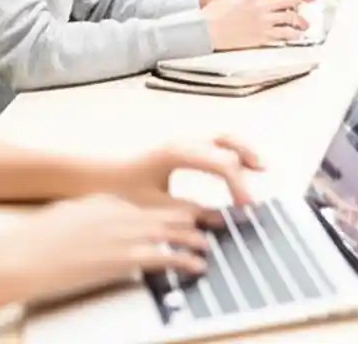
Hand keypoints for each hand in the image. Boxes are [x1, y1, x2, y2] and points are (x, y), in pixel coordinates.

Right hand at [0, 194, 207, 302]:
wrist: (20, 257)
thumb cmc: (34, 243)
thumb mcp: (67, 218)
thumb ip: (89, 218)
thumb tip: (99, 226)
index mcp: (108, 202)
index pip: (151, 206)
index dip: (173, 214)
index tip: (188, 219)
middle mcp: (122, 213)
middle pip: (170, 214)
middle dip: (195, 221)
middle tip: (214, 226)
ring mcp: (125, 234)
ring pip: (175, 233)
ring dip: (197, 241)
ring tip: (209, 248)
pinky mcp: (125, 258)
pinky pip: (167, 257)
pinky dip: (187, 261)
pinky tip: (198, 268)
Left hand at [105, 136, 265, 211]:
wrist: (96, 177)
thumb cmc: (121, 191)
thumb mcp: (154, 208)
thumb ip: (189, 213)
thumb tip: (220, 219)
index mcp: (178, 154)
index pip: (222, 164)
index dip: (239, 185)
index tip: (245, 207)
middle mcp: (184, 142)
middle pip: (226, 142)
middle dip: (247, 158)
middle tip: (261, 175)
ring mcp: (183, 142)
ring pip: (222, 138)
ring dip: (241, 150)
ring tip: (257, 167)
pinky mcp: (181, 148)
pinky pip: (214, 144)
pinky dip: (230, 152)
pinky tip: (235, 167)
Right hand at [203, 0, 316, 49]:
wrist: (206, 29)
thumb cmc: (215, 9)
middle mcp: (261, 5)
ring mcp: (262, 21)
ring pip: (290, 17)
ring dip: (301, 20)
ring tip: (305, 24)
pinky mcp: (261, 36)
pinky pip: (283, 34)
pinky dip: (293, 34)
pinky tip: (296, 35)